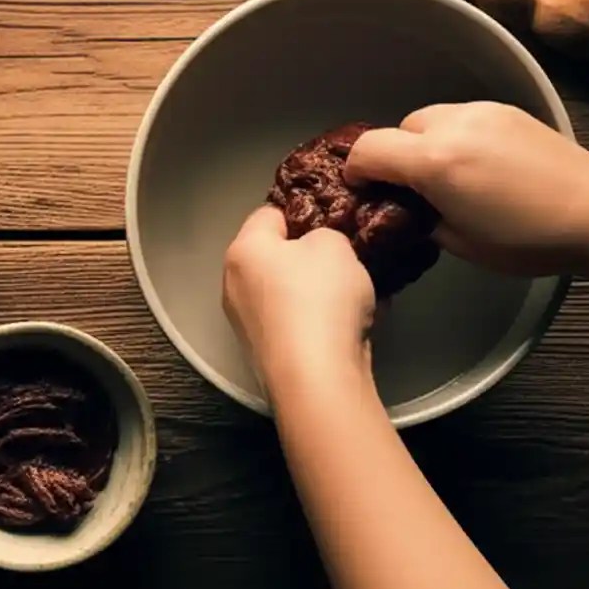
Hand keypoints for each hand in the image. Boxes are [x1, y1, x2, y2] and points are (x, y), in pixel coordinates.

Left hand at [222, 205, 374, 398]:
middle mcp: (234, 285)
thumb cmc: (320, 298)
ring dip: (317, 292)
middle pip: (275, 257)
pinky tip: (350, 324)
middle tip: (345, 258)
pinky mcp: (265, 354)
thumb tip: (317, 250)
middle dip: (309, 256)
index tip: (331, 220)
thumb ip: (324, 235)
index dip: (302, 212)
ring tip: (354, 294)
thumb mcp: (334, 244)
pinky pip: (297, 323)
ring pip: (287, 293)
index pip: (269, 214)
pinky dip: (319, 321)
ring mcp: (247, 323)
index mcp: (242, 250)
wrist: (316, 377)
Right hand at [344, 101, 588, 276]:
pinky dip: (453, 136)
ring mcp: (481, 113)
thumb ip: (420, 218)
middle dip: (394, 157)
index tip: (361, 190)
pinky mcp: (505, 111)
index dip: (356, 172)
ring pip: (428, 119)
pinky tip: (473, 164)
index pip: (368, 151)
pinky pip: (460, 117)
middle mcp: (453, 126)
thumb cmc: (528, 240)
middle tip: (408, 190)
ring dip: (423, 143)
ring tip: (444, 176)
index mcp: (435, 162)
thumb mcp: (458, 243)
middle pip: (397, 130)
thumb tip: (404, 209)